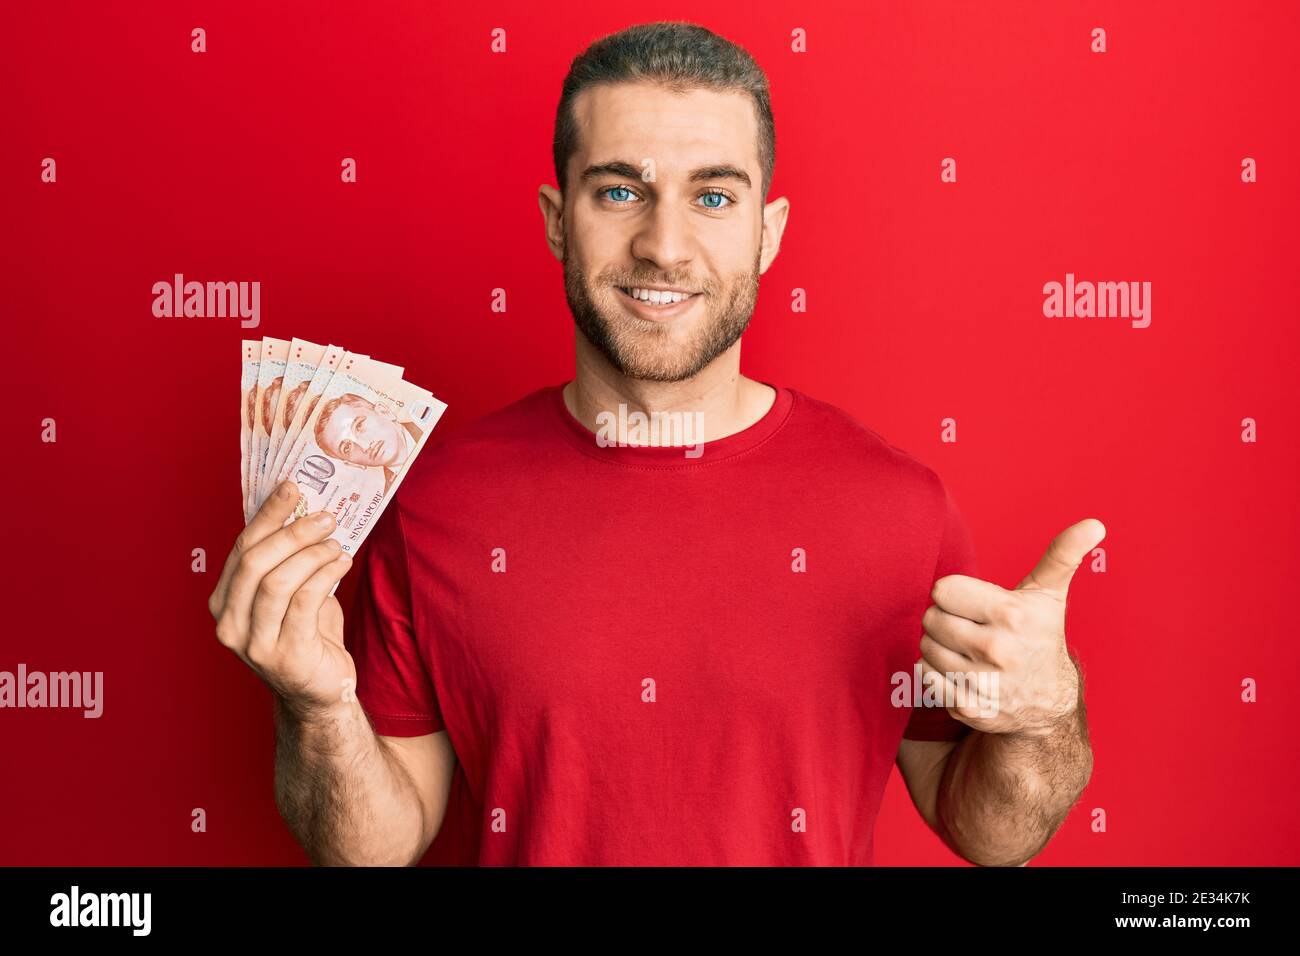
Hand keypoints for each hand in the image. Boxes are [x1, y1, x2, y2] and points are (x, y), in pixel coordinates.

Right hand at [208, 479, 356, 716]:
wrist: (320, 691)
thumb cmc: (306, 634)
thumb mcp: (289, 594)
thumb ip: (285, 560)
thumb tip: (305, 508)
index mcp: (224, 603)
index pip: (241, 549)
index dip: (267, 515)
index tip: (292, 487)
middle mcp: (230, 625)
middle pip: (255, 562)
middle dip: (292, 532)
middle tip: (325, 516)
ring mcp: (254, 644)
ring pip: (278, 582)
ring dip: (312, 554)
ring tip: (337, 542)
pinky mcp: (286, 656)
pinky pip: (304, 603)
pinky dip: (325, 575)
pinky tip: (342, 561)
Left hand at [916, 518, 1105, 736]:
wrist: (1048, 702)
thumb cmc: (1041, 636)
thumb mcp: (1049, 594)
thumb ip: (1063, 555)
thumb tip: (1095, 524)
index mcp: (1011, 614)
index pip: (943, 590)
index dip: (955, 595)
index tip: (974, 605)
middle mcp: (997, 649)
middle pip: (931, 619)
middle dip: (945, 620)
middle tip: (969, 628)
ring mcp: (983, 682)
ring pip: (926, 648)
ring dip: (939, 646)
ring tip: (966, 649)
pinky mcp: (969, 708)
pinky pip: (925, 678)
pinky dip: (935, 673)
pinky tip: (961, 672)